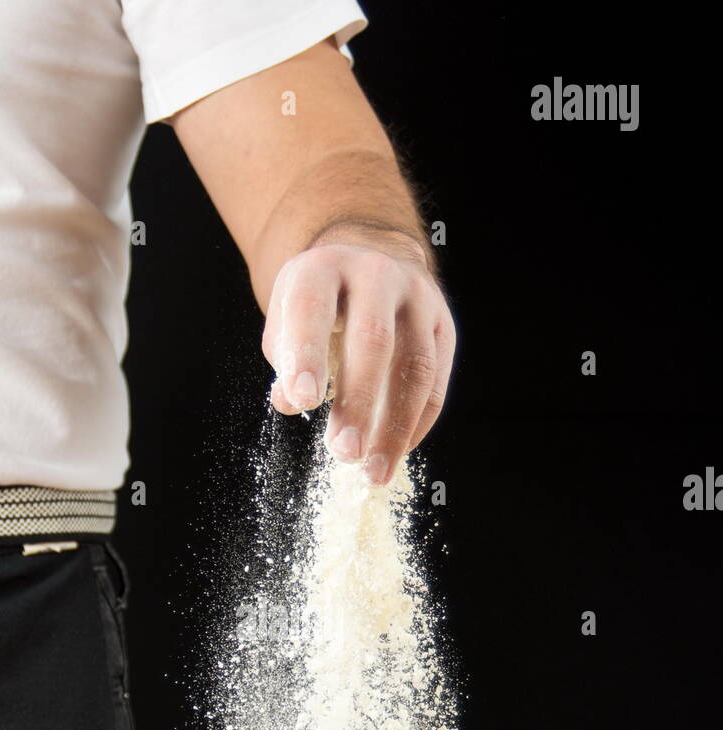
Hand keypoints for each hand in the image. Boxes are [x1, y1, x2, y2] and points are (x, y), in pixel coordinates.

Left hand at [263, 237, 455, 485]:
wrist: (372, 257)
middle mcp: (375, 275)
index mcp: (324, 268)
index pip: (313, 309)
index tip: (302, 401)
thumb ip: (285, 357)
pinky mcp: (444, 323)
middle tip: (344, 453)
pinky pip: (437, 380)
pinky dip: (418, 422)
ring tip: (374, 471)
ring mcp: (417, 297)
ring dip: (395, 426)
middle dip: (359, 402)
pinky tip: (397, 451)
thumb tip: (288, 401)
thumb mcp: (288, 316)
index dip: (307, 355)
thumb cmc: (320, 301)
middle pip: (373, 340)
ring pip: (415, 365)